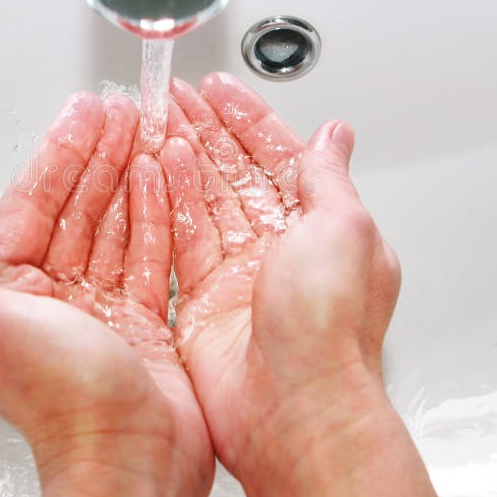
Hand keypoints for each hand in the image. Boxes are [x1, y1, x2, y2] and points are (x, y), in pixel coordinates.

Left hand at [0, 93, 212, 496]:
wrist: (133, 459)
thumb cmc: (68, 404)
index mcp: (18, 295)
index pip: (36, 205)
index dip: (59, 155)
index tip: (82, 116)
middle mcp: (60, 299)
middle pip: (80, 207)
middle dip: (98, 155)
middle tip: (119, 112)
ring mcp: (106, 309)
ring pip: (118, 224)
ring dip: (130, 175)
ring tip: (146, 133)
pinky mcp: (147, 322)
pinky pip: (152, 253)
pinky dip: (158, 214)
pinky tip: (164, 181)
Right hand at [160, 73, 441, 496]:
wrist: (293, 408)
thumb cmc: (329, 327)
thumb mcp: (344, 227)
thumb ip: (328, 176)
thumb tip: (336, 135)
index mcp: (316, 227)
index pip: (275, 155)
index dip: (246, 118)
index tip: (217, 88)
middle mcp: (275, 249)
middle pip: (232, 172)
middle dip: (204, 129)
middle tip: (173, 95)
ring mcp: (235, 274)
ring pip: (201, 200)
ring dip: (179, 158)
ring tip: (155, 120)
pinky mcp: (199, 301)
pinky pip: (177, 240)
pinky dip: (164, 202)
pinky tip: (151, 168)